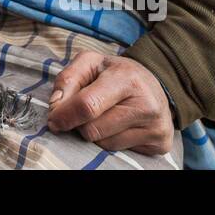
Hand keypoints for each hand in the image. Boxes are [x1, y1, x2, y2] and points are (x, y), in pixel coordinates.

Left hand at [46, 52, 174, 155]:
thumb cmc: (117, 73)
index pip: (87, 105)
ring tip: (105, 115)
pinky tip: (119, 125)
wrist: (156, 85)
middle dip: (79, 123)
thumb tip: (55, 107)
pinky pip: (119, 152)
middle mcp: (146, 104)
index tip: (53, 120)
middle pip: (92, 130)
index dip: (65, 115)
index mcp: (126, 79)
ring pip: (103, 144)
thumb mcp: (91, 62)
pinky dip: (111, 140)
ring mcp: (155, 127)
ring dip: (95, 132)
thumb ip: (67, 78)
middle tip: (84, 112)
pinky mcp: (161, 144)